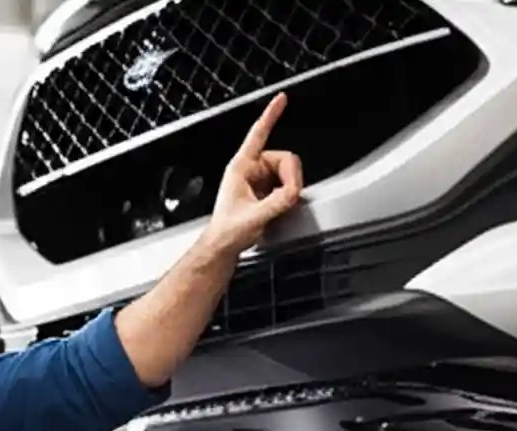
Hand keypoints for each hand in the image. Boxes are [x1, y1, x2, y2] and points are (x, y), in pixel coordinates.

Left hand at [203, 92, 303, 255]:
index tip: (281, 99)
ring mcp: (259, 178)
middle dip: (291, 178)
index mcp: (241, 167)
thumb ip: (276, 203)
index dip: (271, 115)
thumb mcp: (253, 217)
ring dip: (290, 188)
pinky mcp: (266, 189)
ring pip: (289, 172)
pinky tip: (280, 206)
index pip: (258, 134)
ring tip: (278, 206)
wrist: (224, 245)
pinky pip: (287, 184)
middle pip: (286, 159)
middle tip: (287, 198)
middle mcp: (250, 169)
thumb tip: (292, 193)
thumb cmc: (228, 230)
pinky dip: (289, 194)